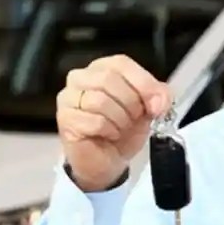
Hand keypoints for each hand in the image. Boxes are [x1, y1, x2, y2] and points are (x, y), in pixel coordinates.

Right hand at [56, 54, 171, 190]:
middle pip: (108, 79)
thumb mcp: (150, 109)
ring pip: (99, 101)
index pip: (121, 63)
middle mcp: (81, 77)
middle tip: (135, 118)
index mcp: (103, 68)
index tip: (157, 106)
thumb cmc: (125, 130)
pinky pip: (94, 121)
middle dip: (130, 103)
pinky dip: (109, 131)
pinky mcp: (65, 119)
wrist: (109, 161)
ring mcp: (68, 97)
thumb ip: (159, 96)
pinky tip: (109, 136)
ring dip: (120, 120)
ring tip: (121, 128)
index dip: (143, 83)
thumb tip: (158, 101)